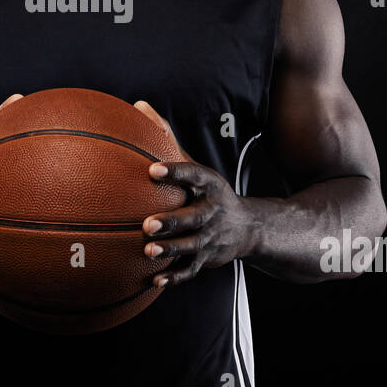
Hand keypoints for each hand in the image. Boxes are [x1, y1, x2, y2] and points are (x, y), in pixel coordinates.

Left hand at [134, 99, 259, 287]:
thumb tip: (137, 105)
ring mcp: (211, 237)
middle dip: (172, 222)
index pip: (193, 174)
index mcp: (209, 184)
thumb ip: (166, 137)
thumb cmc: (207, 191)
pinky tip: (155, 281)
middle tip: (147, 224)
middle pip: (193, 217)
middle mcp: (212, 211)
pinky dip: (174, 277)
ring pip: (191, 246)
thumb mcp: (195, 164)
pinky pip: (190, 270)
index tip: (151, 170)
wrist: (249, 227)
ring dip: (171, 250)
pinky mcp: (206, 259)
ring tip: (147, 250)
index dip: (174, 171)